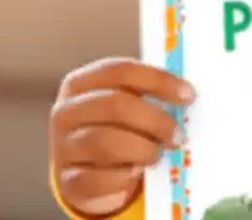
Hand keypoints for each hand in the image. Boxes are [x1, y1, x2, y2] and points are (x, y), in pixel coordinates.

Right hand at [50, 58, 195, 216]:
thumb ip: (148, 96)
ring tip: (157, 154)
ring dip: (142, 149)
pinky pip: (99, 178)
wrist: (86, 170)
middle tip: (177, 134)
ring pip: (105, 142)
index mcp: (81, 83)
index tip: (188, 95)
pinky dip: (124, 177)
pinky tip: (136, 173)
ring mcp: (63, 147)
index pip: (120, 70)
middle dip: (155, 120)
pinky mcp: (68, 181)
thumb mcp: (126, 106)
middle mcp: (66, 112)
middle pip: (115, 105)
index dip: (158, 80)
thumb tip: (187, 96)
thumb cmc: (115, 129)